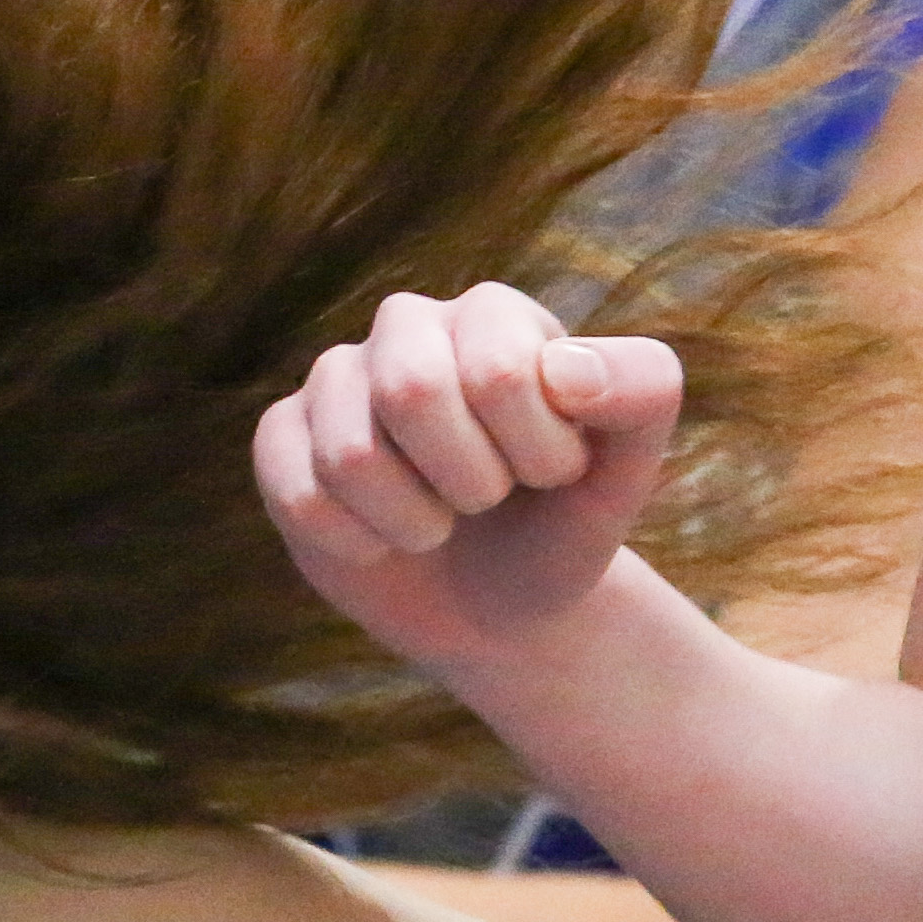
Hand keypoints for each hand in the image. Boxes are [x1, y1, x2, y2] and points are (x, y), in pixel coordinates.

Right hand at [253, 286, 687, 682]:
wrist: (501, 606)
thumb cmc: (562, 525)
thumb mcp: (628, 467)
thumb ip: (641, 393)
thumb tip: (562, 372)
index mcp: (493, 314)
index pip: (499, 370)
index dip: (534, 451)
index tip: (554, 476)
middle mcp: (406, 327)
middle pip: (409, 391)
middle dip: (466, 481)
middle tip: (488, 500)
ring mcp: (334, 381)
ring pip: (349, 454)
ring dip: (412, 522)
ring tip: (438, 525)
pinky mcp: (281, 439)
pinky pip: (300, 495)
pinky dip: (356, 544)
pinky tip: (381, 542)